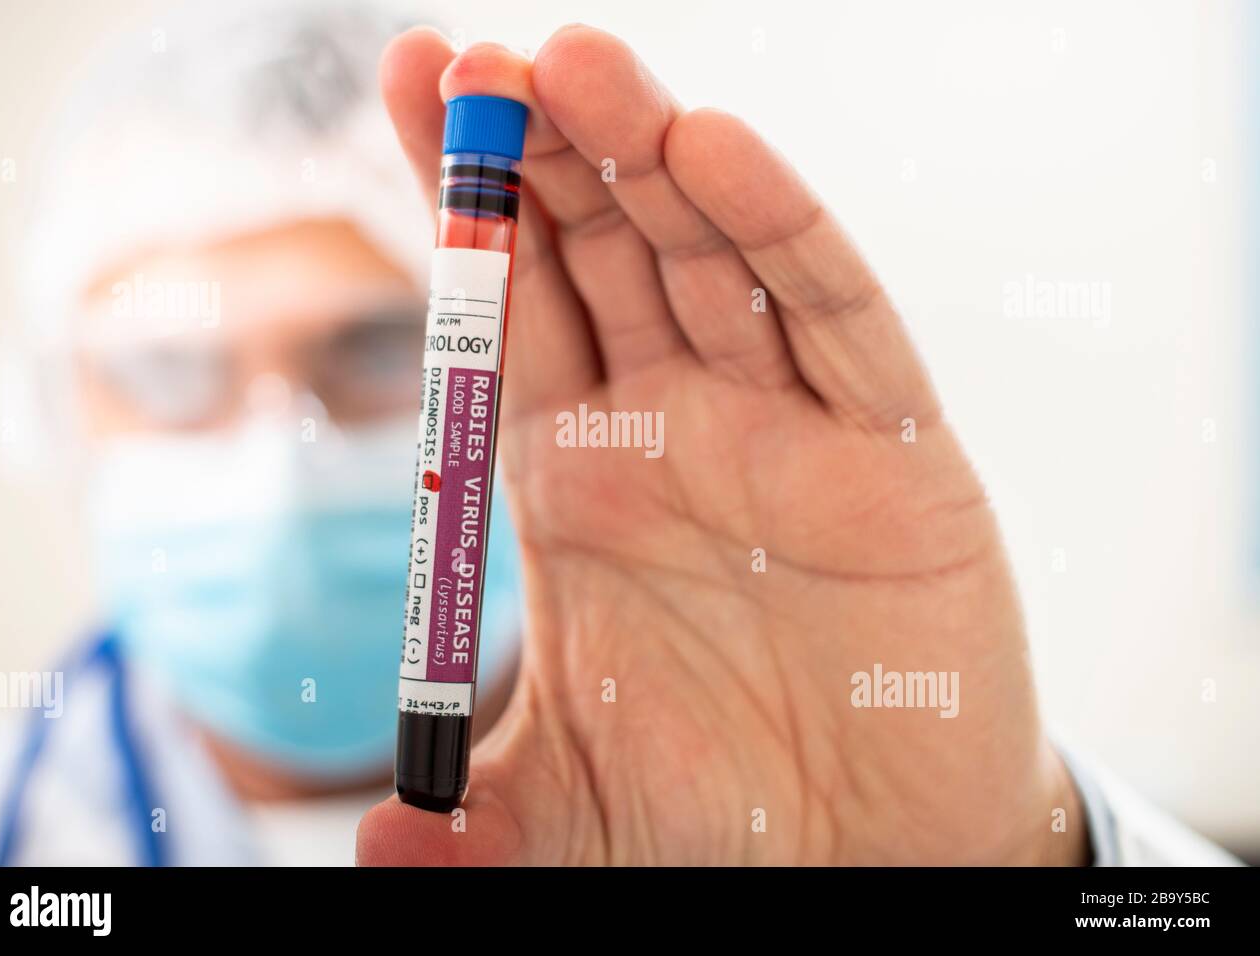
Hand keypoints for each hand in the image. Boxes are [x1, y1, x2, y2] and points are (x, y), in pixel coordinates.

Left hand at [359, 24, 1086, 864]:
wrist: (868, 865)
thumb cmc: (719, 822)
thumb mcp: (563, 815)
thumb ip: (465, 818)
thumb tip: (375, 850)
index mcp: (577, 478)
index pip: (509, 307)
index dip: (459, 204)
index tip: (406, 84)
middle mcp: (675, 428)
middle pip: (597, 250)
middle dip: (537, 153)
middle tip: (478, 60)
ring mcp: (783, 428)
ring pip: (707, 255)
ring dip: (646, 154)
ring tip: (574, 65)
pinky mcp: (894, 452)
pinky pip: (834, 318)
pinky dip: (778, 230)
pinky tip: (713, 150)